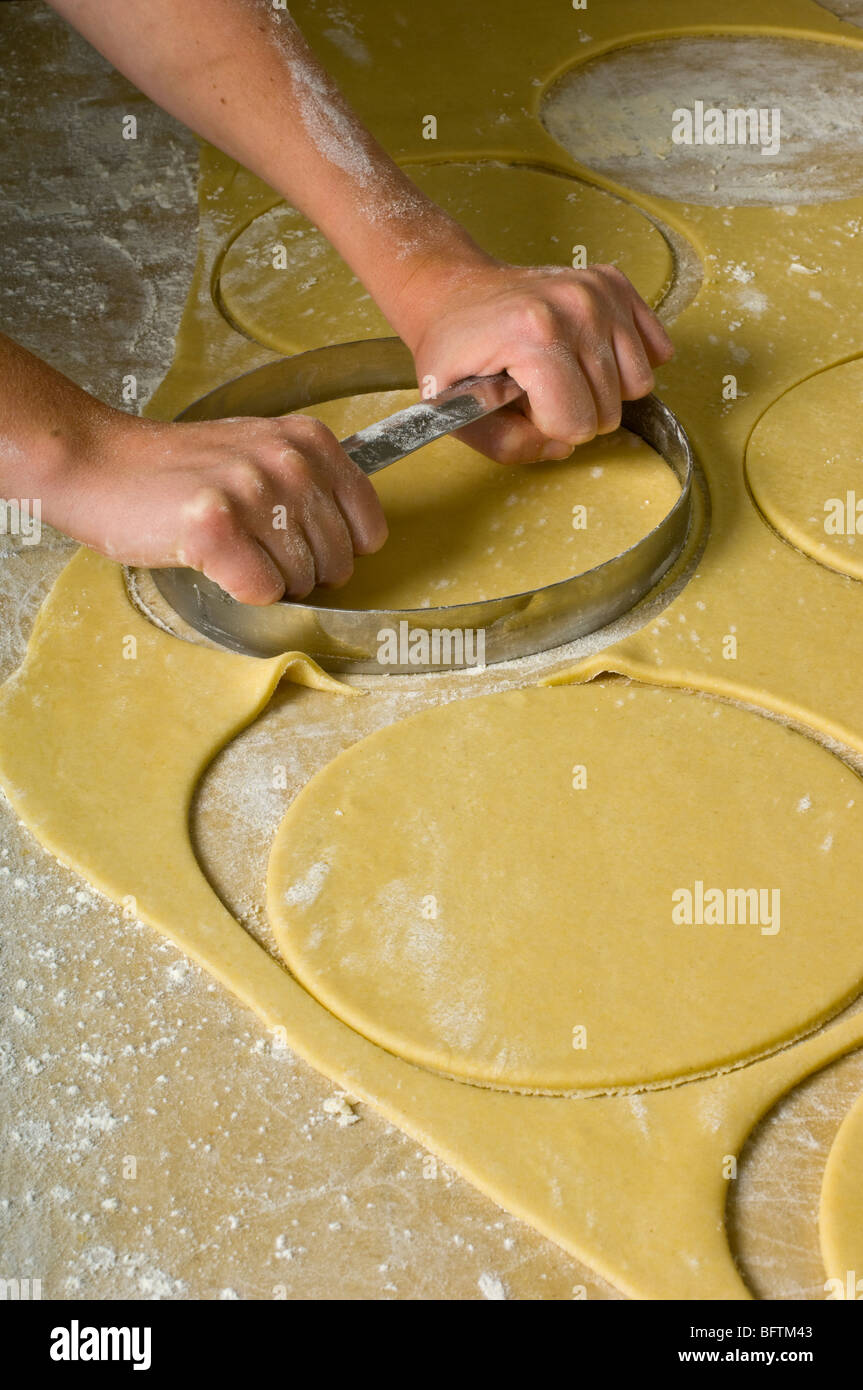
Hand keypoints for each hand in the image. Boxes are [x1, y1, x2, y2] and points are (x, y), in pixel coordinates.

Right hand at [54, 411, 387, 603]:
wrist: (99, 464)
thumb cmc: (179, 471)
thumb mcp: (262, 454)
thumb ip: (313, 486)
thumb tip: (358, 546)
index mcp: (310, 441)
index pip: (370, 529)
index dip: (336, 551)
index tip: (297, 544)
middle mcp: (289, 461)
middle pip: (338, 563)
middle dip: (298, 572)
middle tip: (250, 546)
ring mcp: (252, 491)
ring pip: (300, 581)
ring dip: (265, 580)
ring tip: (227, 547)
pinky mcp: (216, 526)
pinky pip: (262, 592)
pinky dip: (239, 591)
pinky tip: (210, 559)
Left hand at [403, 259, 673, 462]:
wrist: (452, 292)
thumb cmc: (451, 351)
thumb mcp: (453, 411)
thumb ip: (508, 445)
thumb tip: (561, 446)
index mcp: (534, 334)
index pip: (577, 424)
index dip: (547, 428)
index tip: (519, 403)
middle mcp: (576, 305)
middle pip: (610, 411)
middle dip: (573, 412)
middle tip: (535, 387)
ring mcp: (600, 291)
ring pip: (638, 385)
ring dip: (600, 391)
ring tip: (559, 371)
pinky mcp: (614, 285)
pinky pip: (654, 351)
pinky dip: (623, 363)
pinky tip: (586, 354)